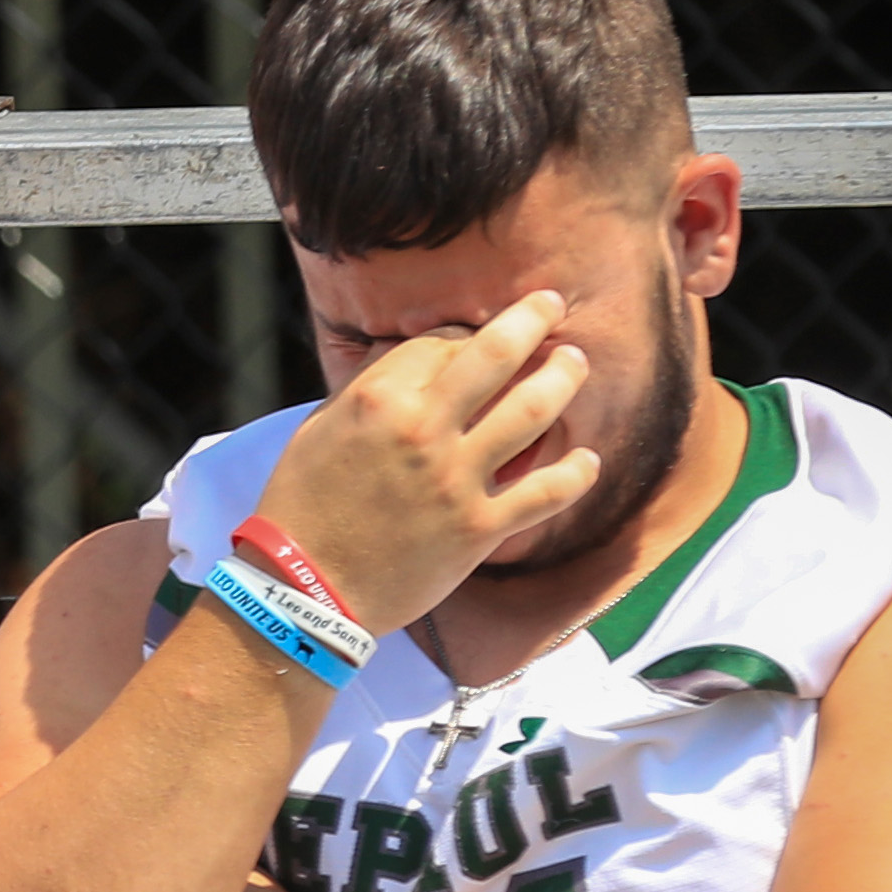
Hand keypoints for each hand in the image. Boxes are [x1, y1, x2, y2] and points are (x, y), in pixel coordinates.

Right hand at [253, 290, 600, 633]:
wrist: (305, 587)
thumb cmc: (303, 504)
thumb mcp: (321, 427)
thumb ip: (370, 389)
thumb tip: (415, 360)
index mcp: (378, 398)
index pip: (441, 341)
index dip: (463, 333)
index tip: (473, 336)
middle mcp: (423, 428)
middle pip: (497, 353)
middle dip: (532, 319)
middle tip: (551, 304)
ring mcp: (456, 478)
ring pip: (534, 410)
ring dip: (563, 378)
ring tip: (574, 363)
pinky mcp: (478, 528)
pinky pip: (546, 492)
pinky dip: (576, 472)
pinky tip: (588, 459)